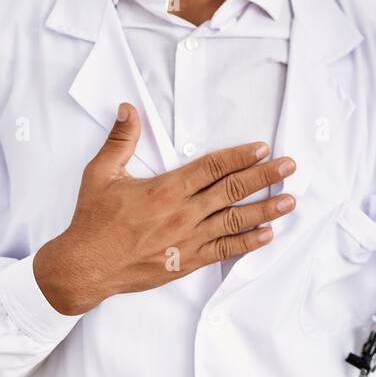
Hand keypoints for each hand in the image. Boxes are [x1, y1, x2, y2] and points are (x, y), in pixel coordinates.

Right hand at [34, 102, 295, 314]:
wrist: (84, 268)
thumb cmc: (93, 221)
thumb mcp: (100, 174)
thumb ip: (120, 140)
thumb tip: (127, 108)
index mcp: (166, 189)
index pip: (212, 167)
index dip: (240, 156)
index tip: (263, 148)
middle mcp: (183, 213)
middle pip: (232, 191)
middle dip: (264, 177)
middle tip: (290, 166)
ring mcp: (188, 239)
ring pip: (235, 221)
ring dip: (266, 209)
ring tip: (290, 200)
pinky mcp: (187, 261)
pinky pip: (224, 250)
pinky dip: (248, 242)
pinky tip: (267, 234)